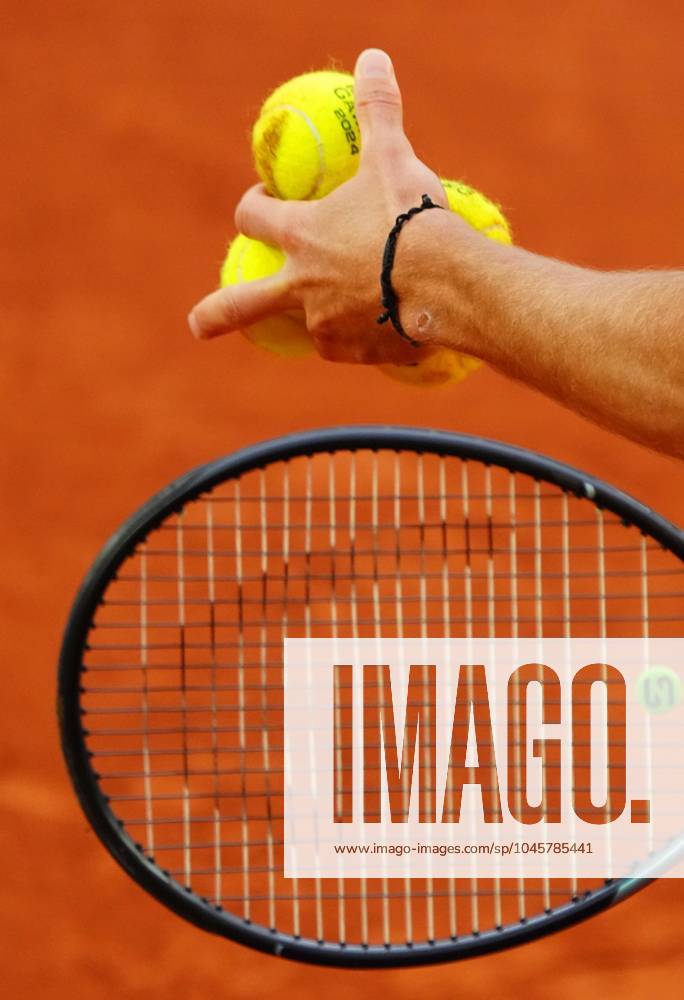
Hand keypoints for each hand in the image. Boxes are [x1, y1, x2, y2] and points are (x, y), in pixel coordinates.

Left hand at [188, 48, 448, 364]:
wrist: (444, 283)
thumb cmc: (410, 217)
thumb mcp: (392, 157)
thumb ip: (377, 110)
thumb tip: (372, 59)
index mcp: (301, 236)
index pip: (253, 220)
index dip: (250, 209)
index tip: (256, 207)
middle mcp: (302, 286)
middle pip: (243, 303)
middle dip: (215, 313)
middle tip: (196, 325)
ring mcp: (326, 324)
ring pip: (310, 324)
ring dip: (318, 317)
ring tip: (348, 310)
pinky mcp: (355, 353)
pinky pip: (352, 347)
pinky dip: (363, 339)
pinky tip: (382, 331)